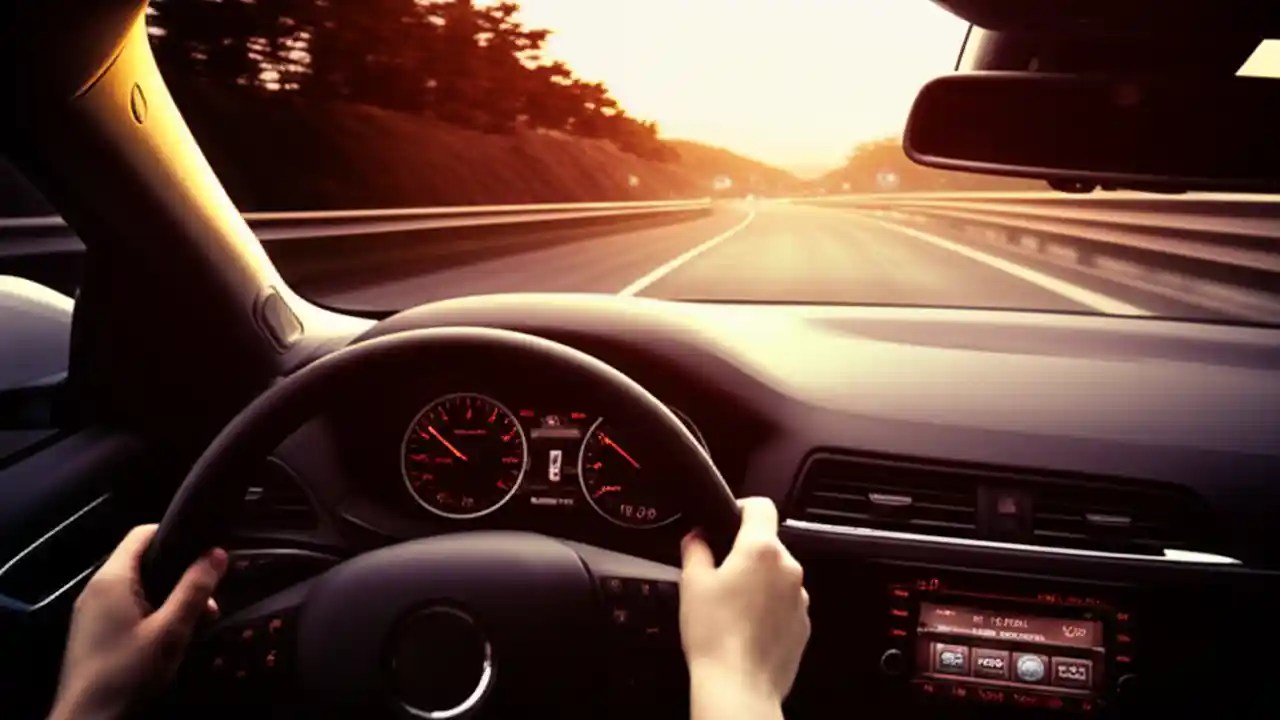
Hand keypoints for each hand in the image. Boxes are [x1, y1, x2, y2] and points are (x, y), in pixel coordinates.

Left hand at [48, 525, 227, 719]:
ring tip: (198, 621)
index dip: (176, 534)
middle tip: (210, 599)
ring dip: (171, 597)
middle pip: (144, 561)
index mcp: (112, 579)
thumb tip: (217, 552)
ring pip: (138, 587)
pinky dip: (153, 612)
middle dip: (181, 574)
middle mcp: (97, 588)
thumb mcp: (171, 631)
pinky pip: (127, 607)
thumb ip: (195, 589)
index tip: (206, 551)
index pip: (142, 533)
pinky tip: (171, 636)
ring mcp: (91, 611)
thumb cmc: (128, 672)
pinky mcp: (92, 631)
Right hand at [680, 498, 809, 717]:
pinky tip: (746, 628)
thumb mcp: (692, 583)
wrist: (739, 686)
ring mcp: (800, 598)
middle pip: (768, 546)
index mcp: (761, 550)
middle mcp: (788, 569)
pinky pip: (785, 605)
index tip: (730, 519)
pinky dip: (769, 609)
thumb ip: (695, 550)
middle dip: (745, 555)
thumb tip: (697, 538)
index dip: (742, 508)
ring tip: (731, 608)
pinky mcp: (803, 625)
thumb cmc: (715, 636)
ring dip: (759, 584)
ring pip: (777, 577)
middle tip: (718, 576)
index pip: (761, 507)